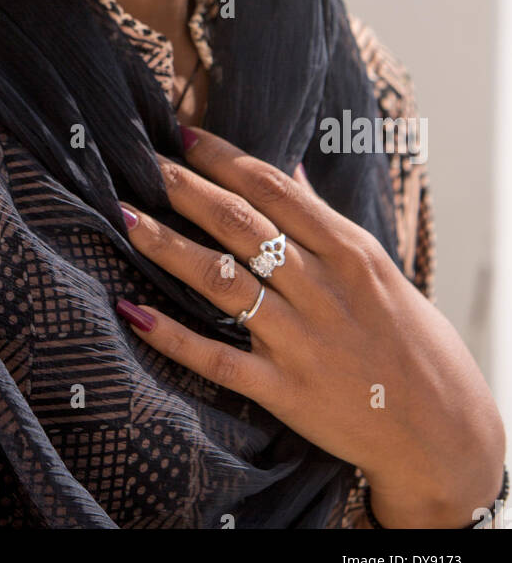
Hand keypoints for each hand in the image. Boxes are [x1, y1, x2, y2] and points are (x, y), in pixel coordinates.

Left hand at [117, 127, 505, 527]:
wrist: (438, 429)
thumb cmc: (405, 337)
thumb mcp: (376, 267)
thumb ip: (325, 219)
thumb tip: (288, 171)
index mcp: (347, 250)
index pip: (272, 189)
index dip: (221, 157)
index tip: (180, 133)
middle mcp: (321, 288)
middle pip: (240, 224)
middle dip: (185, 189)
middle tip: (140, 161)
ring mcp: (300, 340)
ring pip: (221, 281)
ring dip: (166, 247)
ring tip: (124, 218)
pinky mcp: (284, 391)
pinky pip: (217, 358)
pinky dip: (172, 335)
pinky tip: (133, 310)